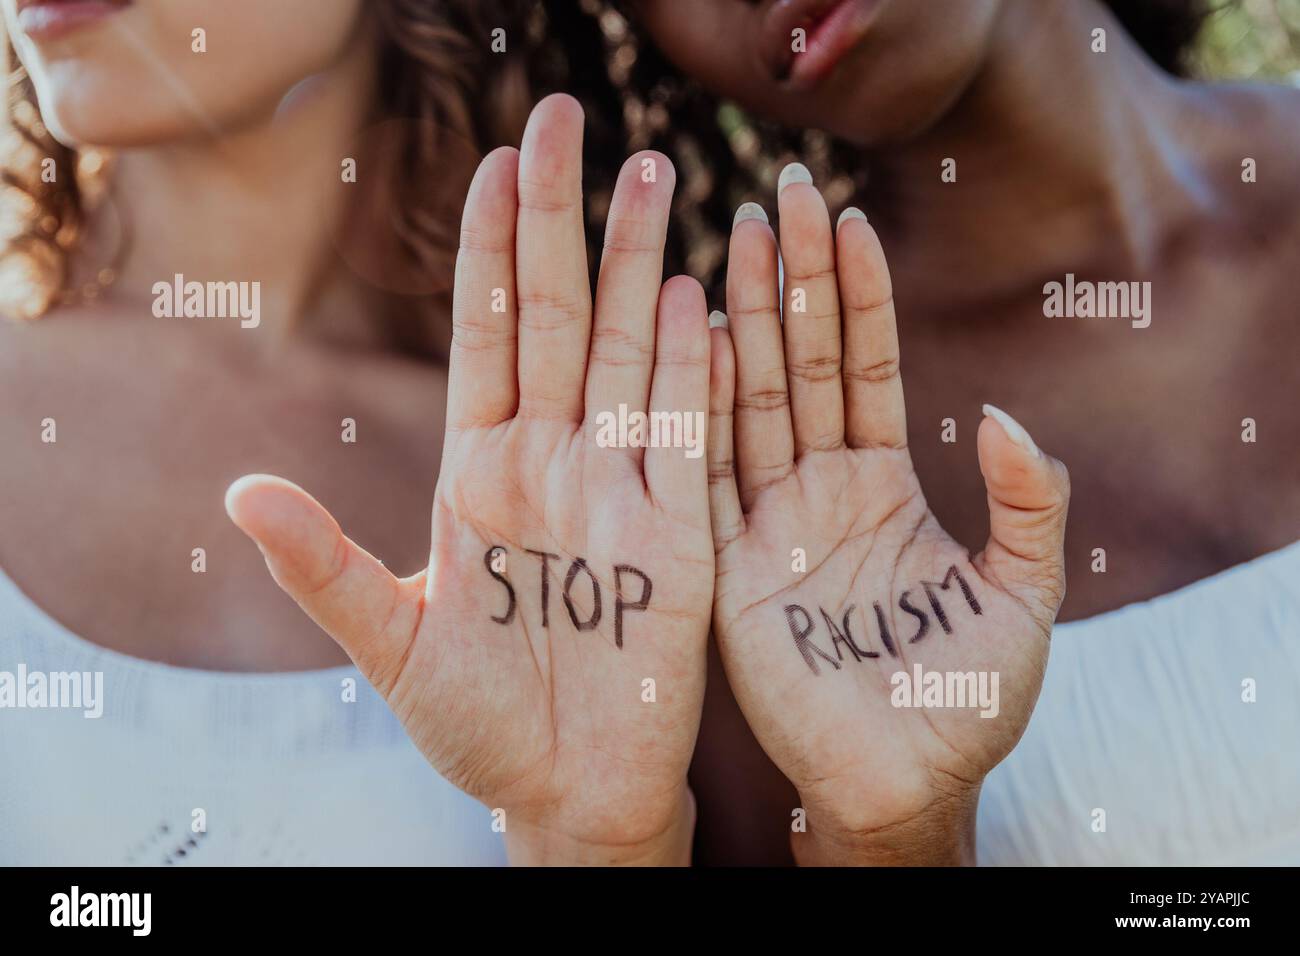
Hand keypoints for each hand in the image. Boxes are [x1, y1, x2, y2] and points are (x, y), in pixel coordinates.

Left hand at [225, 95, 713, 864]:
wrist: (567, 792)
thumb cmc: (477, 724)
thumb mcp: (387, 642)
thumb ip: (323, 566)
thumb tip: (240, 493)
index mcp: (480, 470)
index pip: (489, 333)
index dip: (491, 249)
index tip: (496, 159)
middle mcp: (552, 460)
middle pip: (562, 317)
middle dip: (564, 217)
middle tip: (573, 117)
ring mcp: (620, 487)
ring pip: (632, 352)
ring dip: (640, 263)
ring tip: (651, 170)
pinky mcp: (678, 532)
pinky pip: (689, 432)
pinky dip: (695, 365)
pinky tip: (697, 293)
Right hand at [706, 166, 1070, 864]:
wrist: (903, 785)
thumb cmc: (967, 702)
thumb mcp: (1025, 596)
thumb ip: (1030, 504)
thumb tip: (1006, 415)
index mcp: (882, 485)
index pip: (868, 368)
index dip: (860, 295)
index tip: (846, 218)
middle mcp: (818, 489)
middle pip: (802, 363)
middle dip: (791, 279)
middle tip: (777, 192)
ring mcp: (767, 523)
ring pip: (751, 401)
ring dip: (743, 320)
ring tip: (732, 237)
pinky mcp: (726, 567)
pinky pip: (710, 478)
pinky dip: (701, 410)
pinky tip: (699, 339)